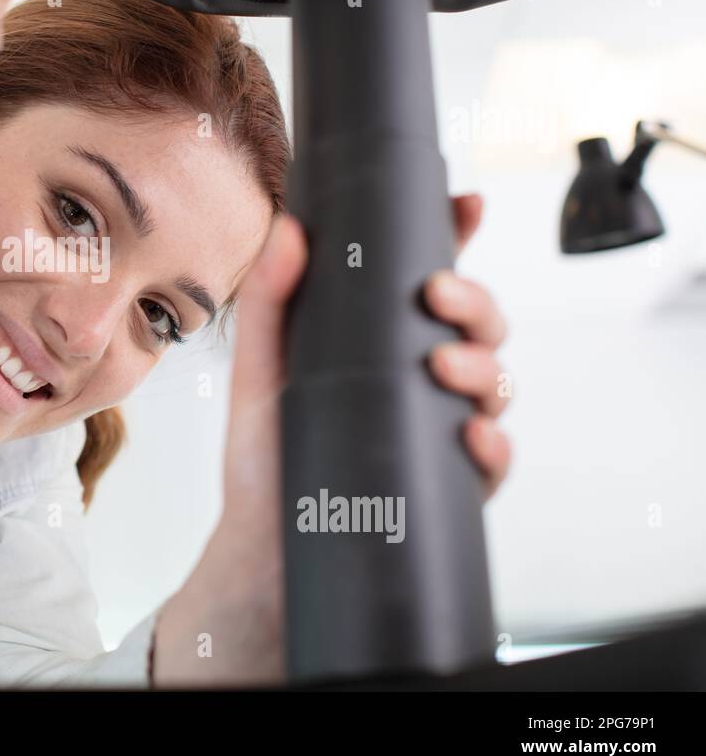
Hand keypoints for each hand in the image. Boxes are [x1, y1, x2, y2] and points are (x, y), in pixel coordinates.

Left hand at [220, 192, 512, 530]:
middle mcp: (418, 381)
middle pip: (478, 325)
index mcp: (380, 343)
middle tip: (438, 294)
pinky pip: (494, 461)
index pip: (430, 283)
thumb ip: (269, 298)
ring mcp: (439, 431)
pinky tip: (473, 434)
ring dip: (483, 364)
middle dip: (474, 300)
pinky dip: (493, 443)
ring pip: (495, 383)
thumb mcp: (259, 370)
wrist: (261, 551)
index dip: (457, 238)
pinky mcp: (448, 486)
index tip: (466, 205)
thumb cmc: (264, 458)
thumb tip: (289, 227)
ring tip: (443, 363)